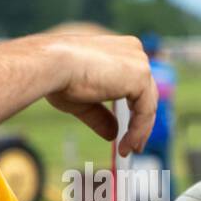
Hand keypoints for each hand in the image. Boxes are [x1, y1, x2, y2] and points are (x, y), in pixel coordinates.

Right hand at [39, 34, 155, 156]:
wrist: (52, 65)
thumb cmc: (60, 77)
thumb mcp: (84, 101)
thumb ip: (101, 115)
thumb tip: (112, 135)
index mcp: (121, 50)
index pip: (136, 83)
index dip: (135, 108)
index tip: (128, 131)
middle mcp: (134, 51)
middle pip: (146, 94)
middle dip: (141, 123)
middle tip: (133, 146)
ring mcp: (139, 63)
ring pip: (148, 104)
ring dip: (139, 131)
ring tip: (128, 150)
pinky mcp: (140, 77)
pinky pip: (145, 111)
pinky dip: (138, 132)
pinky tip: (126, 146)